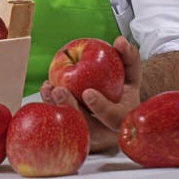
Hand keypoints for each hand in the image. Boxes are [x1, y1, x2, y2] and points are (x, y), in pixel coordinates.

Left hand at [40, 36, 141, 151]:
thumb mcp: (131, 75)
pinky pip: (61, 123)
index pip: (113, 117)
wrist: (119, 111)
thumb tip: (120, 41)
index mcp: (122, 120)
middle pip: (86, 127)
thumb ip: (129, 58)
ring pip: (71, 127)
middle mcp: (105, 133)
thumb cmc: (124, 91)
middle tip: (59, 90)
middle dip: (70, 108)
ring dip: (57, 107)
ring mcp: (88, 137)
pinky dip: (52, 107)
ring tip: (49, 88)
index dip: (101, 107)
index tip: (87, 93)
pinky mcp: (75, 135)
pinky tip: (46, 91)